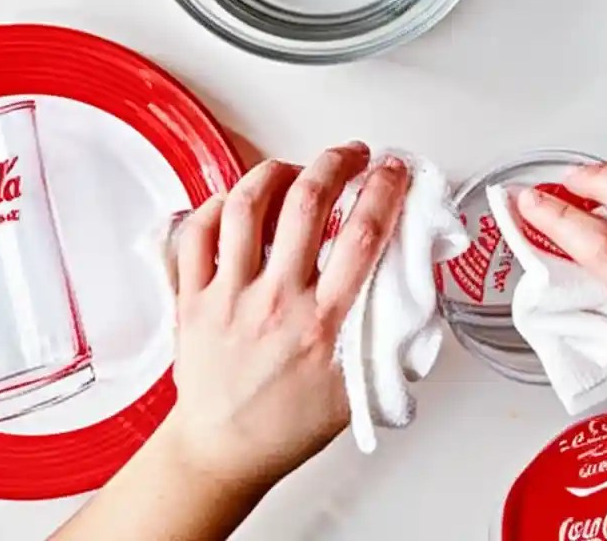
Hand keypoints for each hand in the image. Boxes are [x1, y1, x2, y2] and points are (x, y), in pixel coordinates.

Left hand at [165, 142, 409, 491]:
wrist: (225, 450)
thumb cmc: (289, 424)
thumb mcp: (359, 388)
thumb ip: (390, 338)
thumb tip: (414, 290)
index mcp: (324, 325)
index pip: (363, 236)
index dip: (384, 191)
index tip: (393, 170)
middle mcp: (276, 303)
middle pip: (307, 204)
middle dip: (336, 163)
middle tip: (351, 155)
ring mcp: (228, 297)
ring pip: (246, 207)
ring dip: (277, 171)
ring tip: (296, 168)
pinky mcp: (192, 299)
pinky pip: (196, 232)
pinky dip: (217, 204)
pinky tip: (238, 199)